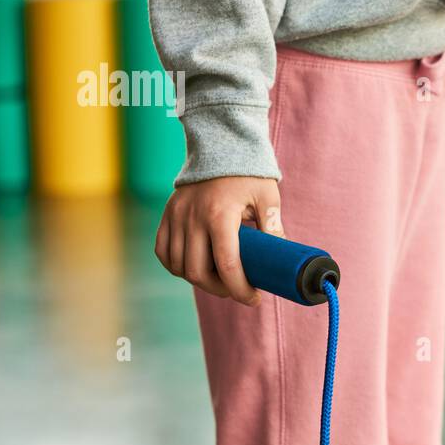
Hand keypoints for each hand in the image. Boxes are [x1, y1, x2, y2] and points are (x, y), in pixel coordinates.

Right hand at [154, 176, 282, 305]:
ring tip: (220, 279)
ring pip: (179, 266)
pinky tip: (195, 269)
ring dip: (199, 281)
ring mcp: (175, 217)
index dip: (240, 289)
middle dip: (220, 289)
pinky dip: (176, 267)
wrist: (219, 146)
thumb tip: (281, 260)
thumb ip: (274, 227)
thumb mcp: (268, 197)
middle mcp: (193, 218)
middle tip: (238, 290)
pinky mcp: (166, 215)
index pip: (227, 265)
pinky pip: (163, 252)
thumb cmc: (248, 174)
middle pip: (198, 272)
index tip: (253, 298)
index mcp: (220, 215)